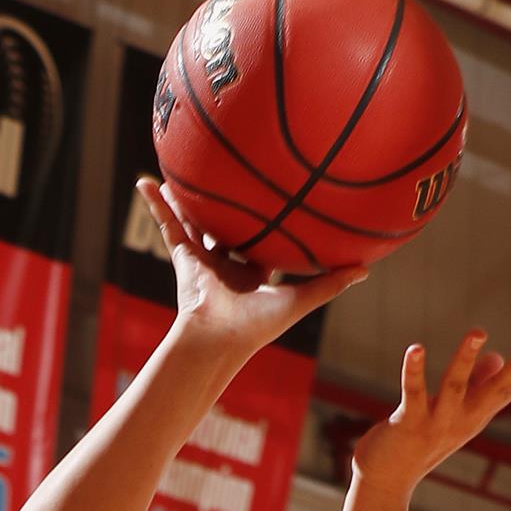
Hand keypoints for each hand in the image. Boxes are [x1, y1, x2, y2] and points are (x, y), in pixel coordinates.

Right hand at [137, 179, 365, 361]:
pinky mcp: (183, 257)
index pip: (261, 244)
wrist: (218, 338)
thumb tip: (366, 269)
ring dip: (187, 199)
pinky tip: (145, 182)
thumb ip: (329, 284)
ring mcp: (202, 261)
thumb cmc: (257, 327)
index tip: (275, 204)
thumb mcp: (299, 300)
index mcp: (252, 275)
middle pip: (226, 228)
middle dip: (226, 209)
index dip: (268, 225)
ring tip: (181, 172)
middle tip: (230, 180)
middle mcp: (226, 266)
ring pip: (195, 221)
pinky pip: (168, 225)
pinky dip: (156, 205)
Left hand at [350, 330, 510, 492]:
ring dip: (465, 359)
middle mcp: (462, 420)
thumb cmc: (419, 445)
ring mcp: (436, 423)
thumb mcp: (454, 414)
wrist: (387, 483)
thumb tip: (497, 357)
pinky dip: (414, 371)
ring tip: (478, 332)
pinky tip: (416, 348)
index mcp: (475, 416)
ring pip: (455, 387)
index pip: (510, 387)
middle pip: (498, 390)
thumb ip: (476, 385)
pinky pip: (413, 393)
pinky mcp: (408, 424)